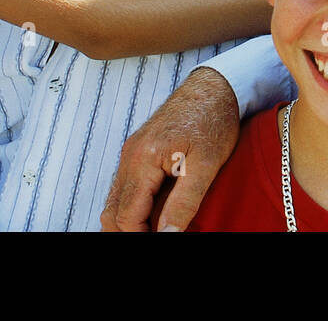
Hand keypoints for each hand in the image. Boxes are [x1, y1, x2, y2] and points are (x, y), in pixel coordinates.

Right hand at [101, 67, 240, 231]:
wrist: (214, 87)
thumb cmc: (213, 121)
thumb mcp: (206, 165)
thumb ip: (184, 203)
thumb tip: (166, 236)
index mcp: (143, 159)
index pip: (126, 215)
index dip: (140, 237)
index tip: (161, 240)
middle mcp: (130, 156)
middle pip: (113, 212)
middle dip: (129, 232)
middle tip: (156, 236)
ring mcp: (132, 152)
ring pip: (116, 200)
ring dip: (129, 221)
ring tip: (153, 230)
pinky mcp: (138, 151)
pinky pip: (126, 187)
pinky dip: (133, 206)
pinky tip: (154, 214)